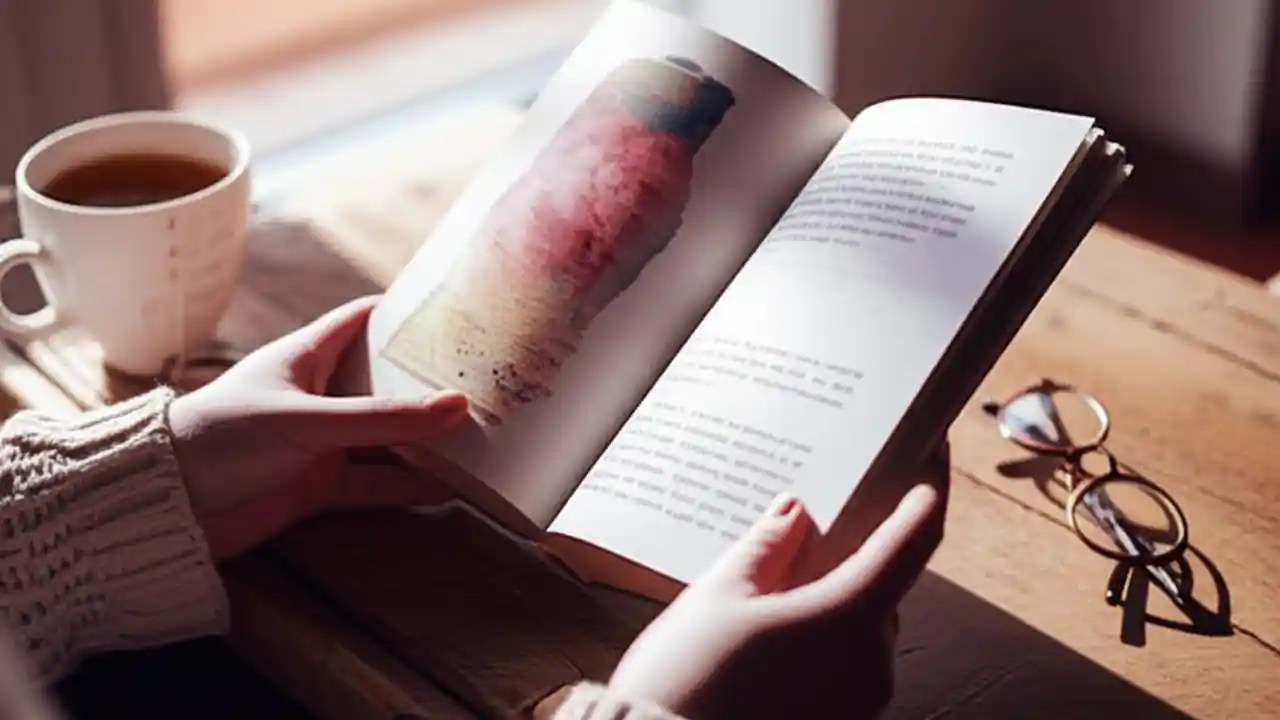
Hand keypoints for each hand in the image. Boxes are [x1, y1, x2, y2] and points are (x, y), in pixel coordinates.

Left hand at [168, 296, 468, 559]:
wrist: (166, 510)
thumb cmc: (221, 439)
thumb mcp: (306, 421)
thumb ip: (380, 419)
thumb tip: (458, 406)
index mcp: (307, 356)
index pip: (363, 319)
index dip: (405, 312)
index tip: (455, 312)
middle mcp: (319, 395)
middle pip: (387, 381)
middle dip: (431, 383)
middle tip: (488, 381)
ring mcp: (321, 442)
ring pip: (388, 436)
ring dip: (428, 441)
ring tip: (484, 438)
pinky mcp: (318, 486)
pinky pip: (376, 482)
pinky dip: (410, 487)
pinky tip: (451, 488)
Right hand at [608, 445, 948, 718]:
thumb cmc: (685, 683)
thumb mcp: (719, 597)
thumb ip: (766, 547)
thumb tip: (795, 514)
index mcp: (850, 618)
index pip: (916, 537)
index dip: (929, 487)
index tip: (930, 452)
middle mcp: (870, 664)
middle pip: (884, 584)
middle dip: (858, 549)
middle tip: (820, 514)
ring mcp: (859, 702)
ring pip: (861, 625)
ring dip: (834, 596)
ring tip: (776, 576)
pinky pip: (844, 662)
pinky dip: (821, 635)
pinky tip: (773, 626)